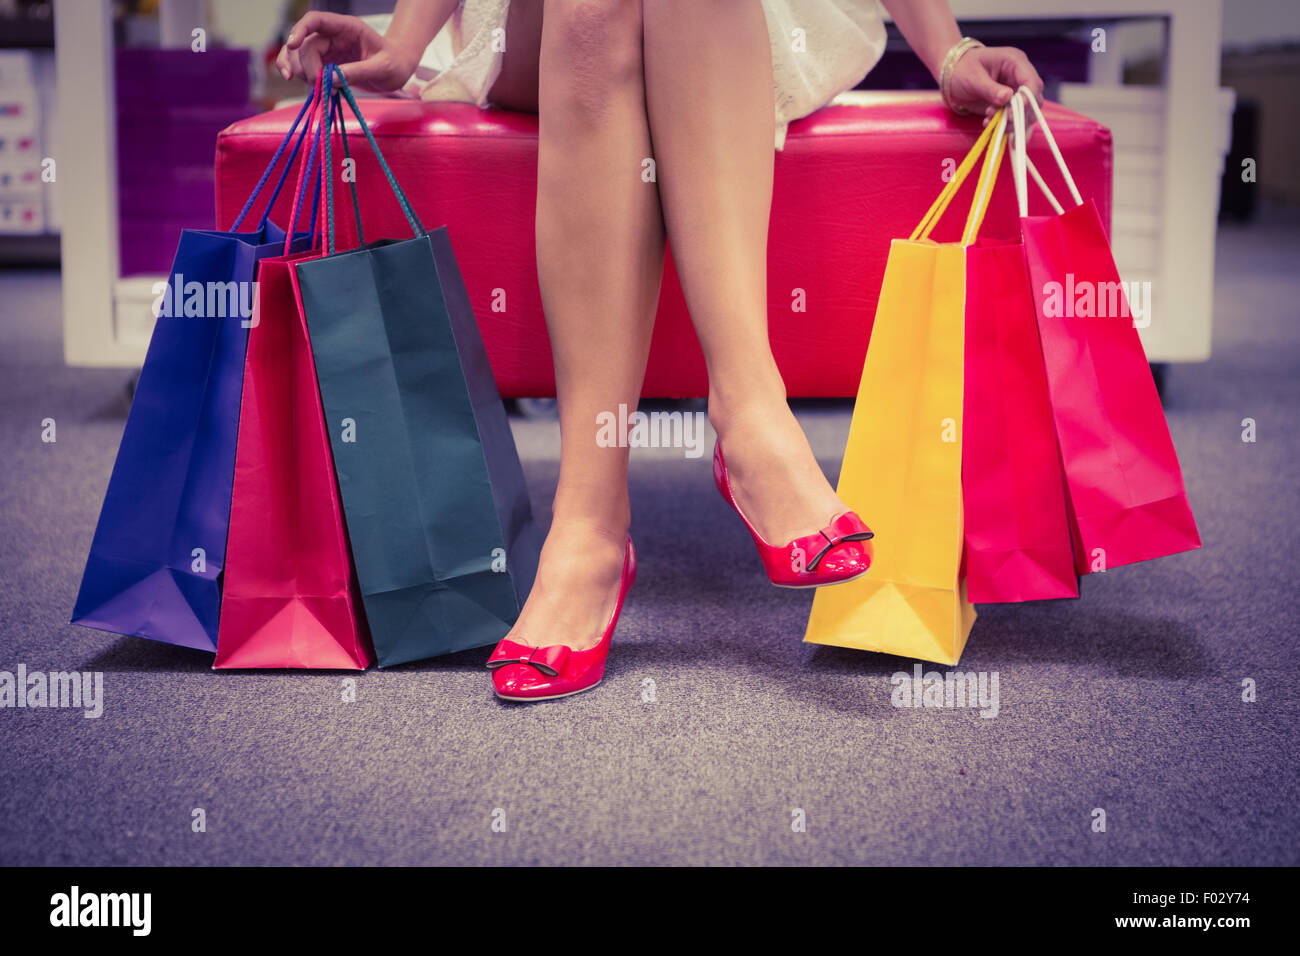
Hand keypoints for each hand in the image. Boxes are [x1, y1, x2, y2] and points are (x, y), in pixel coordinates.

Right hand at [275, 11, 417, 92]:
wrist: (398, 70)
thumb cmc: (395, 64)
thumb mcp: (382, 68)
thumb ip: (357, 72)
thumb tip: (328, 79)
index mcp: (346, 28)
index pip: (315, 20)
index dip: (300, 30)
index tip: (292, 45)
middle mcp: (332, 36)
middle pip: (304, 44)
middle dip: (305, 66)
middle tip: (320, 85)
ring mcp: (326, 50)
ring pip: (298, 55)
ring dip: (300, 72)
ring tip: (319, 89)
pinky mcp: (325, 64)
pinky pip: (303, 65)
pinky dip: (297, 73)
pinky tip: (294, 80)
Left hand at [945, 45, 1043, 126]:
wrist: (952, 75)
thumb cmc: (962, 69)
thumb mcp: (973, 78)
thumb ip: (990, 89)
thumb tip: (1007, 98)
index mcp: (1015, 62)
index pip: (1031, 82)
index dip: (1027, 99)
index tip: (1013, 113)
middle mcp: (1020, 76)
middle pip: (1034, 99)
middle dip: (1021, 114)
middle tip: (1004, 121)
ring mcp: (1016, 91)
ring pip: (1027, 112)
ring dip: (1013, 122)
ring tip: (991, 122)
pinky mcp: (1009, 104)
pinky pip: (1015, 118)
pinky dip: (1007, 126)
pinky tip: (992, 126)